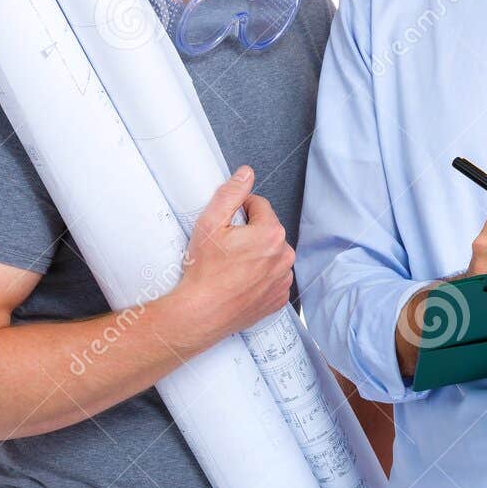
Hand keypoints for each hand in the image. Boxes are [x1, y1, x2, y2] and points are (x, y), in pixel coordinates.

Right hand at [164, 166, 294, 349]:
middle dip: (250, 233)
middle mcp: (285, 255)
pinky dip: (260, 276)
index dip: (240, 210)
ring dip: (257, 255)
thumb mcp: (210, 223)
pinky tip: (241, 281)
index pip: (260, 206)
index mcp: (272, 233)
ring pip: (271, 254)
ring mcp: (283, 278)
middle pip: (268, 230)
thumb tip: (246, 174)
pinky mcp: (279, 297)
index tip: (226, 224)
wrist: (201, 313)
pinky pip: (273, 277)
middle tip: (226, 247)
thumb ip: (231, 194)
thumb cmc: (204, 272)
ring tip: (232, 266)